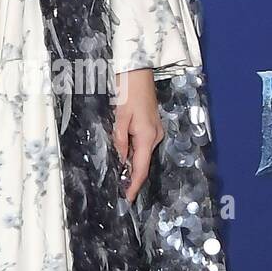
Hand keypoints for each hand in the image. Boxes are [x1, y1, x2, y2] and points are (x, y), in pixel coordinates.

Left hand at [112, 68, 164, 201]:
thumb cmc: (127, 91)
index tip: (126, 199)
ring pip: (141, 153)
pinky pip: (141, 143)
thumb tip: (119, 162)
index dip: (134, 186)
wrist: (137, 71)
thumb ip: (119, 140)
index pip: (141, 168)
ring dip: (130, 163)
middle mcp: (155, 136)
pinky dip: (132, 151)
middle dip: (130, 176)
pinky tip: (122, 154)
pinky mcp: (151, 125)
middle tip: (116, 188)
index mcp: (148, 136)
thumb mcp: (119, 117)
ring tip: (116, 174)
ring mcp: (155, 130)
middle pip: (142, 162)